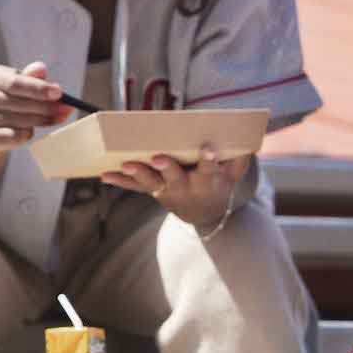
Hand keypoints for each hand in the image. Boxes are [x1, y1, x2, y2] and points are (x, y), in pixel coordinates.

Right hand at [0, 62, 70, 151]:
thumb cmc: (11, 97)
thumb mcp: (21, 82)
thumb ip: (31, 76)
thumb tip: (41, 68)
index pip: (15, 83)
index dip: (38, 88)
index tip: (59, 92)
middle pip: (18, 102)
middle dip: (46, 106)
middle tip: (66, 108)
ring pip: (20, 120)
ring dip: (43, 119)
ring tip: (57, 117)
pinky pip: (15, 136)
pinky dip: (28, 133)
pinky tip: (33, 129)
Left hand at [101, 145, 249, 230]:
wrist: (204, 213)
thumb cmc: (219, 184)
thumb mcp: (233, 175)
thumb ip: (239, 159)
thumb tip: (248, 139)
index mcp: (207, 181)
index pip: (209, 168)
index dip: (209, 158)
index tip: (208, 148)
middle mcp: (185, 187)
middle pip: (175, 177)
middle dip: (166, 167)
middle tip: (158, 157)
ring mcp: (166, 190)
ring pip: (150, 182)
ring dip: (137, 173)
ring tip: (125, 164)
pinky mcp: (152, 190)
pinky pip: (134, 186)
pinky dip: (120, 181)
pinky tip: (104, 174)